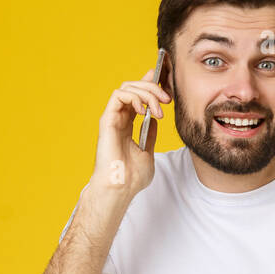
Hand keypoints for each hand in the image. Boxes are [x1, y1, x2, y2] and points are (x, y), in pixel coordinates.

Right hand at [90, 65, 171, 197]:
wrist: (121, 188)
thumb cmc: (132, 177)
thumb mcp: (148, 152)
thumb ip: (150, 134)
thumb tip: (153, 119)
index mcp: (127, 126)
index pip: (137, 98)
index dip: (149, 86)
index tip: (166, 85)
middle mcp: (119, 119)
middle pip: (133, 88)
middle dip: (153, 88)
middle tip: (167, 99)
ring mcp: (113, 118)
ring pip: (126, 87)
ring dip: (147, 93)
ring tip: (158, 109)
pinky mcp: (107, 119)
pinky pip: (118, 95)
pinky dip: (134, 97)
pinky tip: (145, 110)